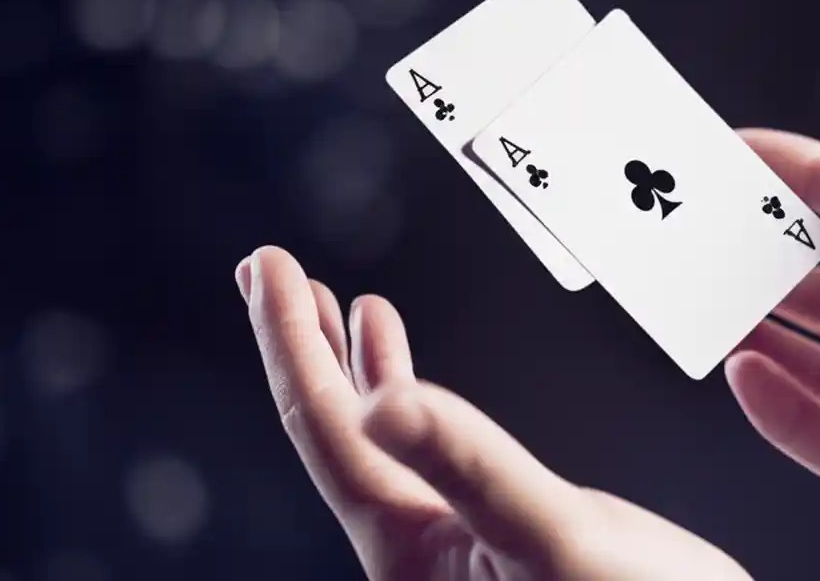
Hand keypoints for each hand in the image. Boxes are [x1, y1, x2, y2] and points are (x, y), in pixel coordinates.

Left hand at [235, 246, 748, 580]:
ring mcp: (454, 536)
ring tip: (325, 298)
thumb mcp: (554, 541)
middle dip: (299, 344)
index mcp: (409, 557)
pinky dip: (412, 389)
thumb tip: (380, 403)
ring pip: (380, 434)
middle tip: (264, 267)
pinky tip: (397, 355)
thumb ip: (471, 466)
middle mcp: (415, 548)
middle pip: (336, 432)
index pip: (330, 433)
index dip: (291, 342)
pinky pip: (431, 444)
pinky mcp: (494, 526)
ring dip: (348, 362)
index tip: (268, 268)